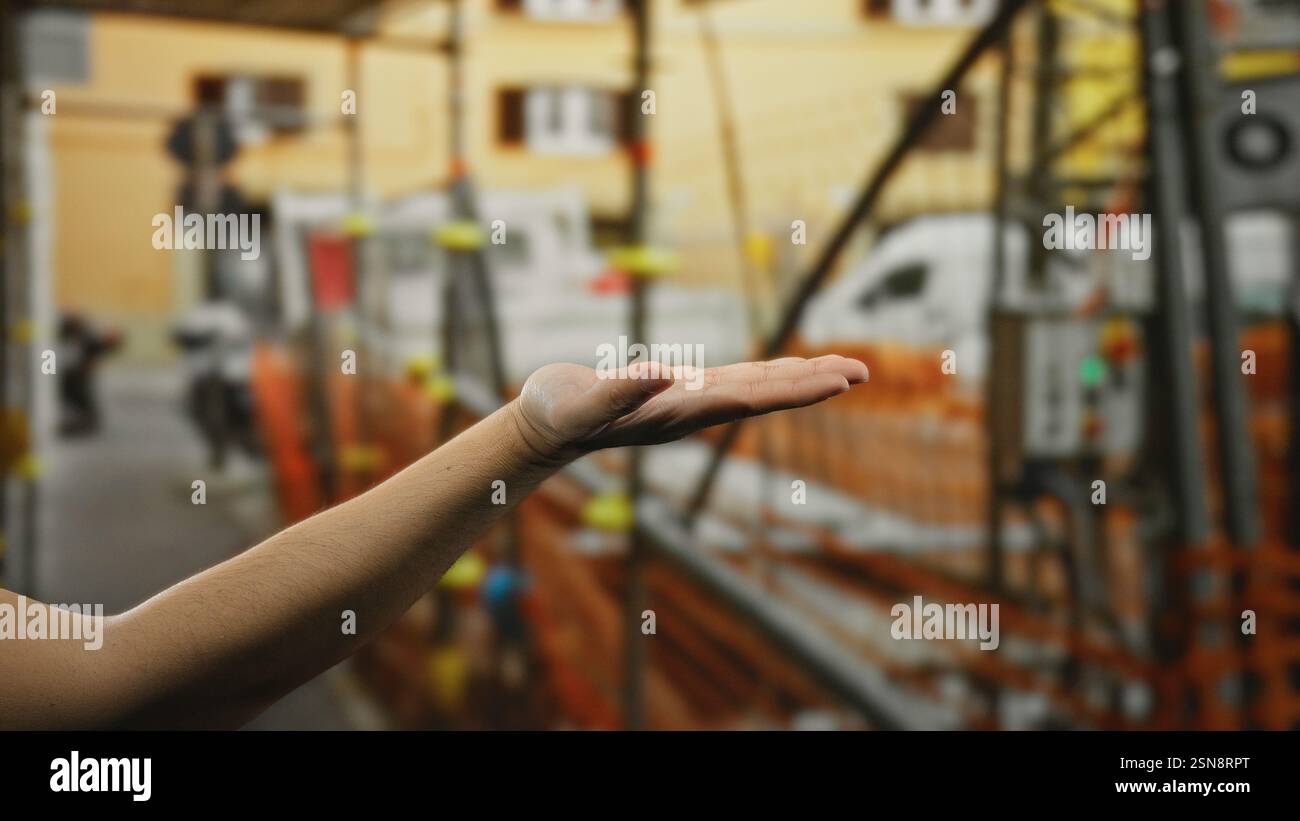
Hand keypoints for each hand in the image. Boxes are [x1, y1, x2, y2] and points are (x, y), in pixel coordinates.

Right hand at [509, 355, 868, 463]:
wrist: (544, 427)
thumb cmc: (558, 414)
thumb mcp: (582, 402)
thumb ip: (620, 391)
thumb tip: (662, 374)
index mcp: (677, 413)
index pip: (748, 400)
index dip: (793, 389)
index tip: (836, 381)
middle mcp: (693, 410)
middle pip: (765, 395)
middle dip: (814, 383)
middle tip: (864, 371)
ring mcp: (690, 402)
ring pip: (758, 387)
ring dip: (801, 378)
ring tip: (845, 370)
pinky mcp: (681, 390)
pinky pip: (738, 381)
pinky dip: (771, 373)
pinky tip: (790, 369)